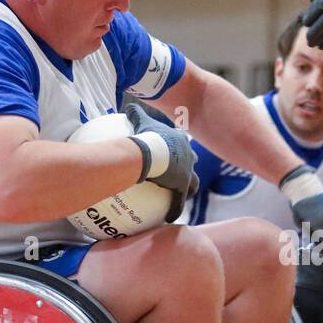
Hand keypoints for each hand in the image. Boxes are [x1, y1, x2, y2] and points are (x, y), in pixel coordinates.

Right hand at [125, 105, 198, 221]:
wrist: (150, 153)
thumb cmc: (145, 136)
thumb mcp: (140, 121)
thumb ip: (136, 113)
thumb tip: (129, 105)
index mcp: (179, 140)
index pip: (182, 142)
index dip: (180, 145)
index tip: (176, 148)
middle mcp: (188, 156)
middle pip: (192, 160)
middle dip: (189, 164)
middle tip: (183, 169)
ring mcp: (187, 172)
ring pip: (193, 183)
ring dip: (188, 188)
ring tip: (184, 194)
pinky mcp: (182, 187)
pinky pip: (179, 202)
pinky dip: (176, 209)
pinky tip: (171, 217)